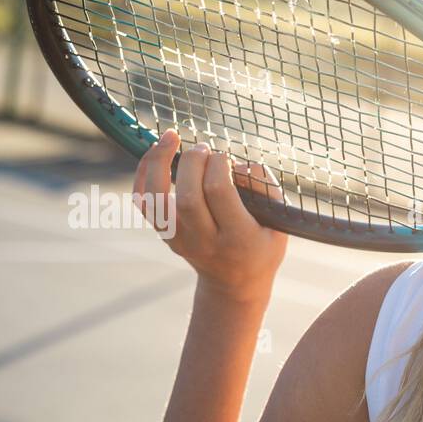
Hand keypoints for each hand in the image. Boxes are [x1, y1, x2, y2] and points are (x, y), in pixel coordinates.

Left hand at [134, 130, 287, 303]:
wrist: (234, 285)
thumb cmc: (261, 246)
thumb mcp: (279, 223)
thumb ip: (265, 189)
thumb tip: (236, 164)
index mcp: (238, 238)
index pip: (219, 193)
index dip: (219, 165)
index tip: (225, 158)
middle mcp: (205, 241)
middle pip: (187, 196)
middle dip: (193, 162)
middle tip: (204, 149)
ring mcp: (180, 239)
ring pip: (157, 198)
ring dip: (159, 161)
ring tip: (171, 136)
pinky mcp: (164, 234)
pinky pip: (144, 201)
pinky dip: (143, 174)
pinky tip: (155, 153)